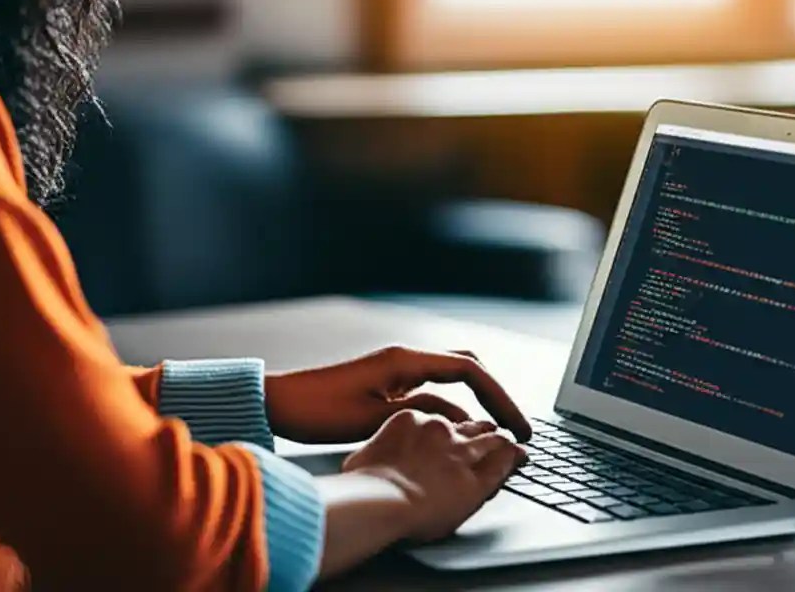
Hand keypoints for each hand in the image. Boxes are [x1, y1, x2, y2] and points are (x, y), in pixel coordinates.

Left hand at [263, 346, 531, 443]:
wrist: (277, 403)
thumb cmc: (317, 409)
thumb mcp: (374, 419)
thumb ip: (420, 417)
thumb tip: (461, 422)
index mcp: (406, 360)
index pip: (471, 371)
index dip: (500, 397)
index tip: (517, 424)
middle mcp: (406, 359)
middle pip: (468, 368)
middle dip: (494, 396)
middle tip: (513, 426)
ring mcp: (396, 371)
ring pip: (449, 382)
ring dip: (473, 405)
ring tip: (492, 435)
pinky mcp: (386, 386)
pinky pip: (430, 394)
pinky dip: (449, 411)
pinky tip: (454, 435)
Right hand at [340, 410, 525, 541]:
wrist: (378, 502)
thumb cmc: (360, 486)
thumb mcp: (359, 460)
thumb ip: (373, 454)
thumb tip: (366, 461)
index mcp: (410, 421)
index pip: (441, 420)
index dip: (452, 428)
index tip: (455, 434)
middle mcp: (440, 430)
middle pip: (470, 425)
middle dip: (482, 430)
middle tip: (492, 435)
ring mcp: (461, 452)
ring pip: (493, 439)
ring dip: (504, 441)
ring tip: (514, 444)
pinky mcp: (477, 478)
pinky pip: (505, 462)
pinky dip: (516, 458)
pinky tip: (522, 456)